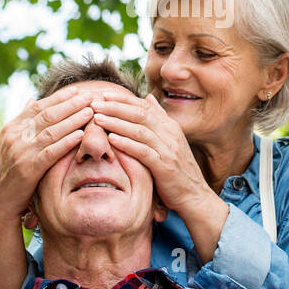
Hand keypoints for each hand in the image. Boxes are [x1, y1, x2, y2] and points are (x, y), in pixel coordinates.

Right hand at [0, 84, 96, 229]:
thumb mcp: (11, 143)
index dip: (59, 98)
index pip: (39, 106)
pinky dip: (67, 141)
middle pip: (48, 115)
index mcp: (12, 128)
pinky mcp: (28, 168)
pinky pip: (51, 151)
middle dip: (71, 104)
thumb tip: (33, 100)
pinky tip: (81, 135)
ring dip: (73, 119)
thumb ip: (23, 122)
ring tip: (90, 111)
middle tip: (90, 96)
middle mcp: (15, 136)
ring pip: (51, 130)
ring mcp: (21, 151)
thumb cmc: (8, 172)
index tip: (76, 90)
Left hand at [87, 90, 214, 219]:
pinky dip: (127, 144)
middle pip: (140, 114)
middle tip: (94, 103)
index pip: (143, 106)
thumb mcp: (170, 140)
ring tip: (97, 118)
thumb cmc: (177, 169)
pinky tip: (111, 139)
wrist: (194, 195)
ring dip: (116, 123)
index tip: (102, 94)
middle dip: (115, 107)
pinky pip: (143, 151)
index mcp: (169, 125)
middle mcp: (170, 133)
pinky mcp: (165, 166)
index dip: (122, 98)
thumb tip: (148, 98)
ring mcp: (168, 149)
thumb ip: (159, 119)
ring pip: (140, 130)